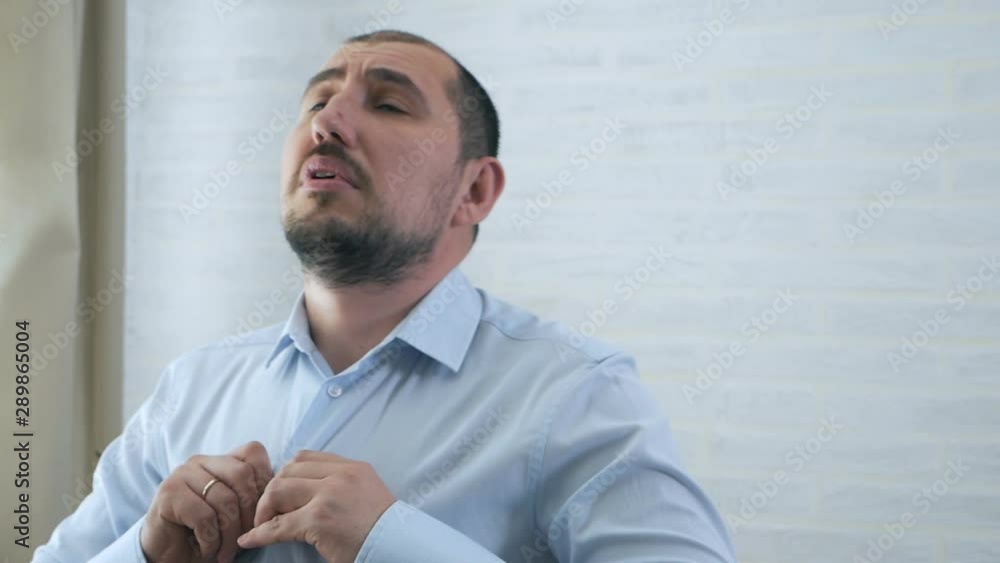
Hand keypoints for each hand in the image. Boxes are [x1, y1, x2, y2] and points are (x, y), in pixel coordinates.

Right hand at [140, 441, 273, 562]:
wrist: (166, 552)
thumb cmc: (206, 532)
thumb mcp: (235, 510)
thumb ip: (252, 496)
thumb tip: (279, 500)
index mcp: (220, 459)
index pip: (254, 453)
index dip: (265, 483)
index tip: (262, 515)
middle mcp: (200, 461)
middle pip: (242, 475)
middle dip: (250, 513)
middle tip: (247, 539)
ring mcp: (181, 475)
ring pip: (224, 499)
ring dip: (230, 534)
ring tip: (227, 552)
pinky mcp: (168, 494)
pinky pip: (203, 517)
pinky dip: (211, 540)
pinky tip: (207, 550)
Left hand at [237, 450, 395, 562]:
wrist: (398, 546)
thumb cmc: (382, 528)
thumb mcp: (367, 492)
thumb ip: (342, 484)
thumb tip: (307, 491)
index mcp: (352, 467)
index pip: (306, 457)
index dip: (287, 473)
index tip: (281, 491)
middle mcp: (340, 475)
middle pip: (288, 470)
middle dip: (271, 491)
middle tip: (268, 512)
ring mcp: (328, 496)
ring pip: (278, 490)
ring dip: (264, 509)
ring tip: (263, 525)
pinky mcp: (319, 520)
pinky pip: (278, 525)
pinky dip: (259, 533)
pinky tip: (249, 540)